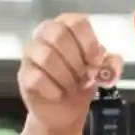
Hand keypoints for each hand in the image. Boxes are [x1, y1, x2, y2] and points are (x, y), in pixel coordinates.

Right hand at [18, 13, 123, 131]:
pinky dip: (54, 90)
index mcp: (66, 25)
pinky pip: (37, 78)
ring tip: (70, 86)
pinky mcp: (23, 75)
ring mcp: (31, 54)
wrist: (64, 111)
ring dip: (65, 76)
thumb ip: (111, 65)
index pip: (77, 23)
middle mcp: (44, 33)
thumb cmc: (80, 82)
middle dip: (75, 60)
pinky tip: (58, 94)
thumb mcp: (101, 72)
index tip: (93, 62)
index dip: (88, 44)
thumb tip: (111, 65)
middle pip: (58, 34)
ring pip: (46, 56)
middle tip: (81, 75)